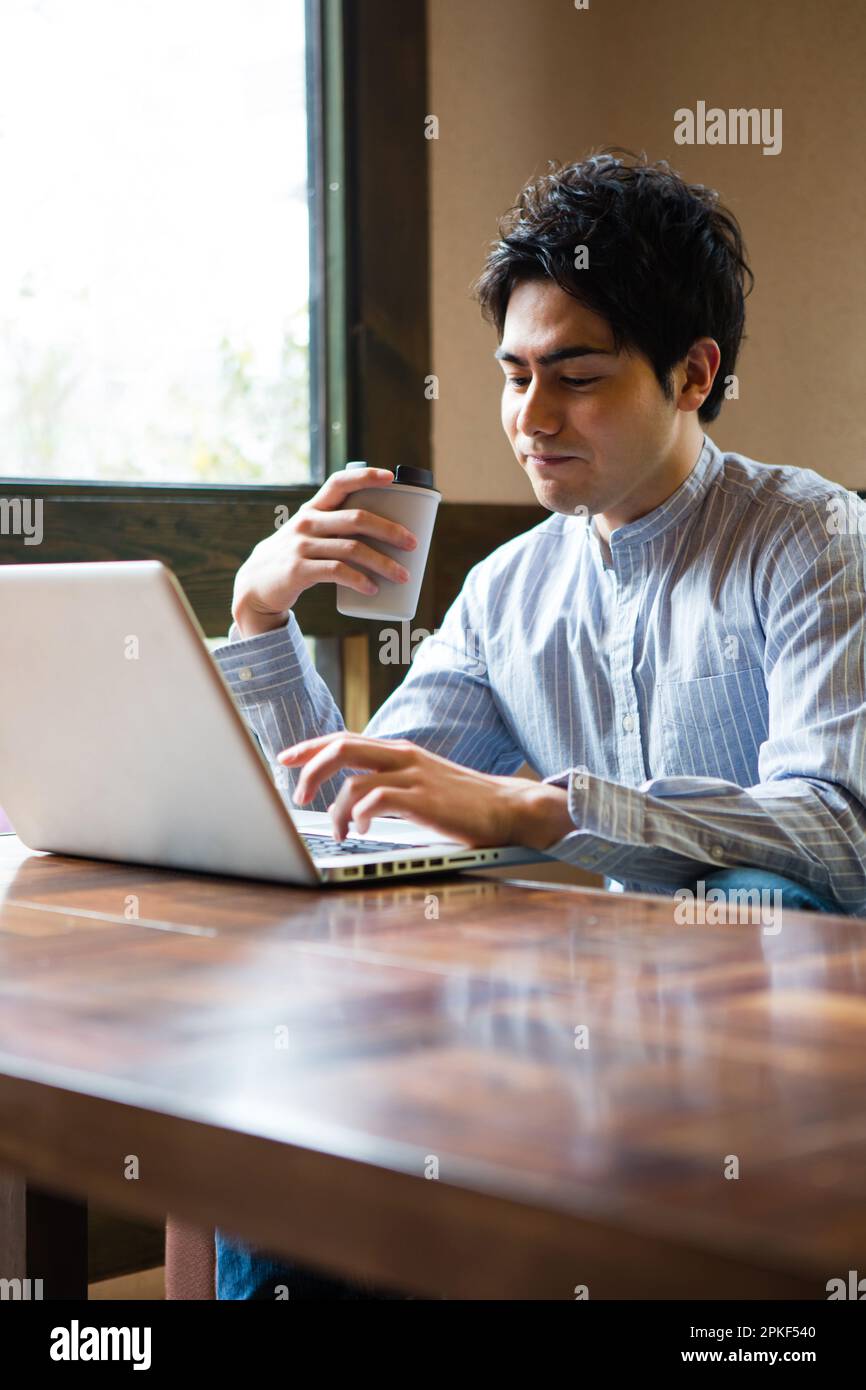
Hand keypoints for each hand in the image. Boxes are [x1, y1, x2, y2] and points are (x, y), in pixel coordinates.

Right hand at [231, 467, 418, 637]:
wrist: (256, 583)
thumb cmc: (296, 557)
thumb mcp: (309, 534)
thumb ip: (336, 528)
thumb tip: (386, 532)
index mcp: (313, 509)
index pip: (339, 482)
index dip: (366, 477)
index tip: (391, 478)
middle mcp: (307, 523)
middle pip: (356, 519)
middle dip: (390, 530)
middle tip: (413, 544)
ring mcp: (301, 546)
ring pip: (352, 549)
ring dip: (383, 563)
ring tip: (402, 576)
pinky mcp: (298, 570)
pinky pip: (336, 572)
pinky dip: (359, 580)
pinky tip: (373, 588)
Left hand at [277, 733, 573, 850]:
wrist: (507, 807)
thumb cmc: (463, 801)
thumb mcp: (421, 782)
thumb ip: (390, 781)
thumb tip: (353, 795)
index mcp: (399, 752)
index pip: (345, 739)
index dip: (310, 747)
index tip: (285, 758)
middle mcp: (403, 757)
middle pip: (342, 748)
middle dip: (310, 769)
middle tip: (297, 794)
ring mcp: (413, 777)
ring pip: (355, 781)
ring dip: (336, 809)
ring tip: (340, 830)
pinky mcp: (423, 800)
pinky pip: (377, 800)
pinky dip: (361, 815)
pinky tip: (362, 830)